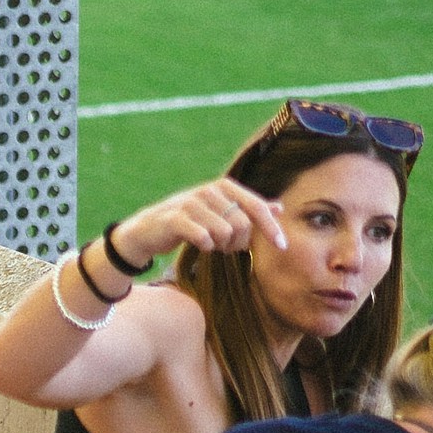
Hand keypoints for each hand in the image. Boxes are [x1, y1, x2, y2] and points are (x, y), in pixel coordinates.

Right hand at [122, 178, 287, 264]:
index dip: (271, 228)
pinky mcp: (176, 218)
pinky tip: (200, 244)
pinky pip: (204, 239)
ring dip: (221, 245)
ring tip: (212, 244)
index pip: (257, 207)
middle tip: (228, 247)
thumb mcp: (221, 212)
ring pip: (225, 233)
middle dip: (239, 242)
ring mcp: (192, 202)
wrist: (149, 229)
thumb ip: (249, 209)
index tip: (282, 247)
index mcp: (224, 186)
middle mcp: (209, 190)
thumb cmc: (190, 221)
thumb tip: (279, 208)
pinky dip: (205, 247)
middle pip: (242, 224)